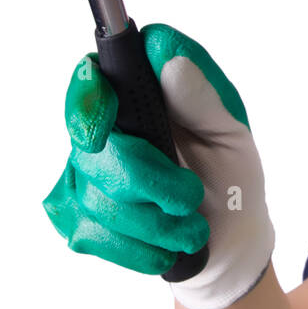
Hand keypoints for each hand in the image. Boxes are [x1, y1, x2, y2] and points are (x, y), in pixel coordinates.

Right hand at [43, 23, 274, 308]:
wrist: (228, 242)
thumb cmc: (230, 178)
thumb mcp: (231, 136)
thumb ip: (202, 97)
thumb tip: (169, 60)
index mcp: (140, 93)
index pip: (93, 77)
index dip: (88, 98)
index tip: (102, 128)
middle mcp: (103, 127)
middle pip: (92, 146)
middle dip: (147, 181)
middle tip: (191, 196)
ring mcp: (83, 172)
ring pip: (96, 196)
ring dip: (155, 223)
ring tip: (191, 227)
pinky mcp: (76, 217)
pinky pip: (93, 233)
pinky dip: (140, 248)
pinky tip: (165, 247)